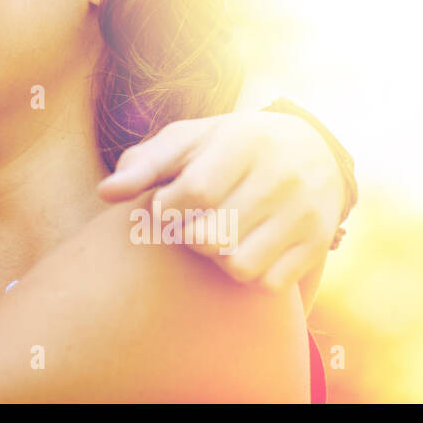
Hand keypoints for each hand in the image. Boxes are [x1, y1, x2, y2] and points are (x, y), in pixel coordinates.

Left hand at [97, 111, 344, 292]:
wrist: (311, 147)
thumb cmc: (230, 144)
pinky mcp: (318, 244)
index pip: (195, 191)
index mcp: (244, 143)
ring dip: (215, 259)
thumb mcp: (189, 139)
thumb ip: (144, 163)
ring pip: (238, 265)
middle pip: (212, 235)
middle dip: (187, 236)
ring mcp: (304, 213)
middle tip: (189, 223)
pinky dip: (248, 274)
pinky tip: (243, 248)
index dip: (168, 208)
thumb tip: (105, 193)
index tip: (166, 204)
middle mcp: (281, 177)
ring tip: (215, 237)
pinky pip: (269, 283)